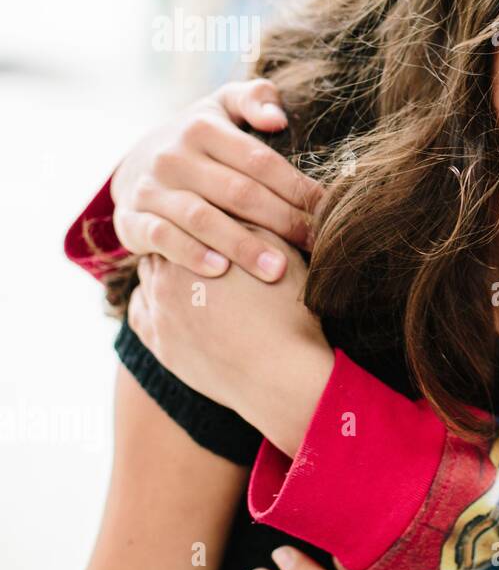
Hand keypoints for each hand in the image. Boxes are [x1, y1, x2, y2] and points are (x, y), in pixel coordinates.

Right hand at [111, 79, 323, 281]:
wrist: (136, 162)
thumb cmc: (200, 137)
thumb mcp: (224, 106)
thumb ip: (256, 98)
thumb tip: (278, 120)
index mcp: (203, 127)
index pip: (260, 161)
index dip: (297, 187)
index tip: (327, 210)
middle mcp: (174, 157)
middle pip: (238, 192)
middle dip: (282, 221)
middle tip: (315, 244)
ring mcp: (151, 189)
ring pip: (201, 218)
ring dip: (243, 246)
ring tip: (277, 270)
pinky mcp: (132, 220)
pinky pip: (163, 238)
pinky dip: (191, 254)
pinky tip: (220, 270)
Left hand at [128, 227, 333, 455]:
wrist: (281, 374)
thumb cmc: (286, 309)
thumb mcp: (276, 250)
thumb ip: (249, 218)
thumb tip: (240, 195)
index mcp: (191, 248)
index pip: (183, 217)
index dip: (201, 218)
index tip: (213, 220)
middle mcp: (164, 278)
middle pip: (163, 247)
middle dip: (181, 244)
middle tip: (205, 245)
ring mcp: (158, 315)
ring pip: (149, 280)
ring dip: (166, 274)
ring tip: (193, 275)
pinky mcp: (160, 346)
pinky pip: (141, 314)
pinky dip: (152, 305)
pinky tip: (174, 303)